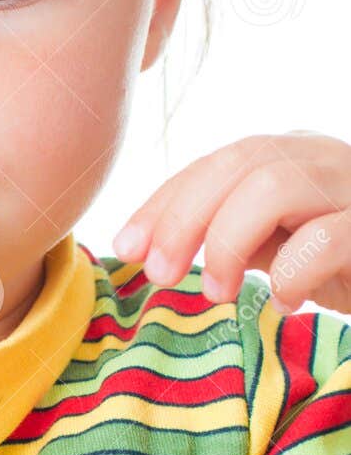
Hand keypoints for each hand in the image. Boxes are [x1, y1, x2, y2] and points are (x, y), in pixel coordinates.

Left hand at [111, 132, 350, 315]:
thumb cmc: (340, 265)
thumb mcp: (276, 244)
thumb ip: (229, 235)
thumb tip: (151, 251)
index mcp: (289, 156)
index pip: (213, 164)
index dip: (162, 204)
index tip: (125, 249)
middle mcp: (322, 158)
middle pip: (237, 165)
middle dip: (182, 220)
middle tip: (158, 275)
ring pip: (274, 186)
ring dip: (228, 241)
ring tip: (216, 290)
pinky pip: (327, 237)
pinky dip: (291, 272)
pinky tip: (284, 299)